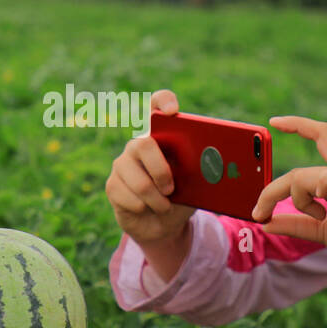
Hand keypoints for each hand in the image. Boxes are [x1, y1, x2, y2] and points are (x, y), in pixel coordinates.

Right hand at [105, 88, 194, 247]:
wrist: (166, 225)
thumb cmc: (183, 198)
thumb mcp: (198, 184)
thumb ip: (201, 170)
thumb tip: (214, 166)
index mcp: (163, 136)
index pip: (157, 105)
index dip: (163, 101)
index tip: (172, 111)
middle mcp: (139, 144)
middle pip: (144, 143)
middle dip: (161, 170)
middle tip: (172, 188)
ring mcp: (122, 163)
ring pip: (139, 180)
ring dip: (157, 200)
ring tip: (164, 206)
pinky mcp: (113, 185)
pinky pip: (130, 198)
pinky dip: (146, 209)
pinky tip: (148, 209)